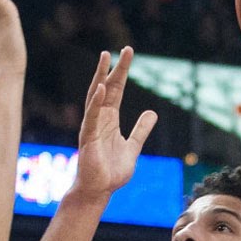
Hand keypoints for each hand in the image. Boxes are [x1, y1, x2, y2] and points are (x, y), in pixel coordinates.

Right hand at [72, 46, 157, 198]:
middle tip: (123, 49)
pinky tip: (101, 88)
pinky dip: (96, 102)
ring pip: (95, 96)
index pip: (116, 90)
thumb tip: (152, 113)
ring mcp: (92, 127)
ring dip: (100, 77)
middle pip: (107, 88)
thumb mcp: (133, 147)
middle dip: (114, 68)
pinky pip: (91, 116)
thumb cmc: (111, 171)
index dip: (122, 72)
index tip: (127, 53)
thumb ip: (141, 130)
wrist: (99, 191)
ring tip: (105, 58)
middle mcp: (99, 119)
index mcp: (109, 119)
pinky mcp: (88, 138)